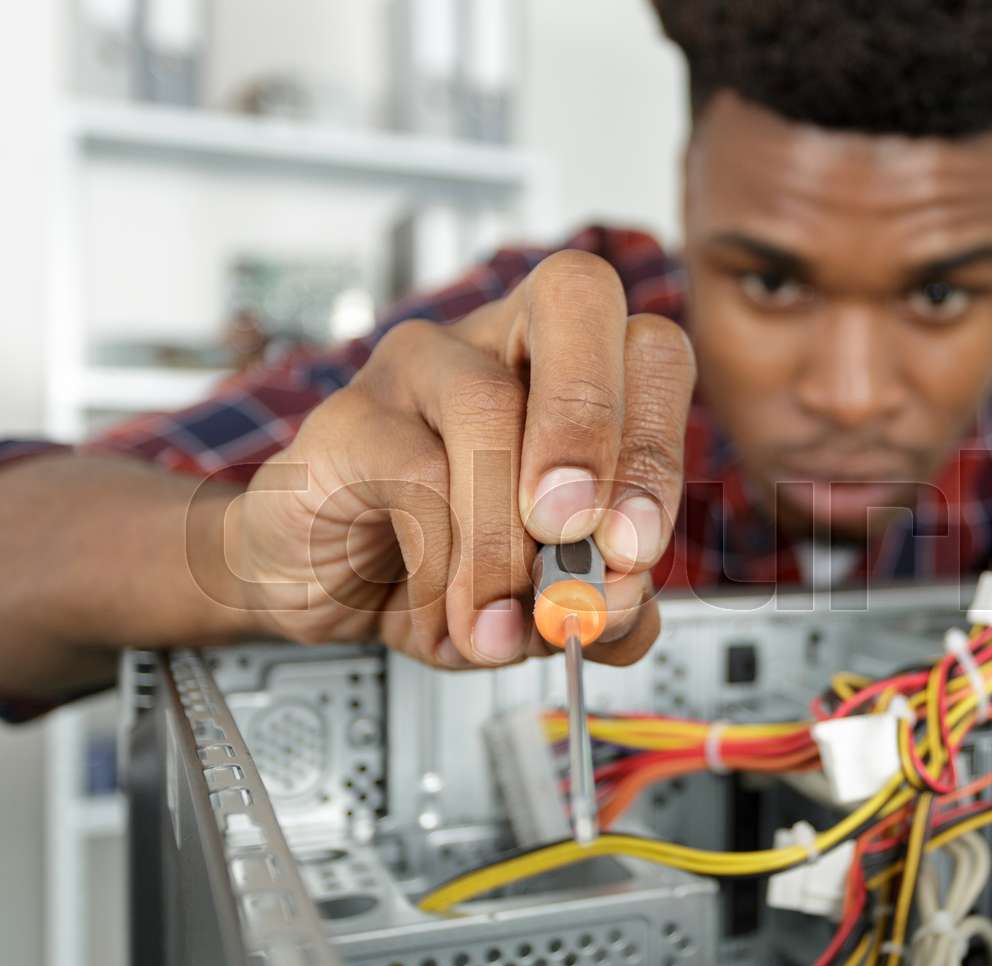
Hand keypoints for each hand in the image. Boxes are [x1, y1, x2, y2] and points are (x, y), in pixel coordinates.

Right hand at [227, 250, 694, 667]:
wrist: (319, 584)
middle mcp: (502, 341)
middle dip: (593, 429)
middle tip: (579, 537)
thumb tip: (627, 609)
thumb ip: (603, 602)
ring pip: (488, 407)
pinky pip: (413, 473)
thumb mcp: (545, 599)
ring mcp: (419, 364)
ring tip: (502, 626)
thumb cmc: (444, 566)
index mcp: (575, 370)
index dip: (658, 447)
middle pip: (575, 297)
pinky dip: (443, 563)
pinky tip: (445, 616)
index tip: (637, 550)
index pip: (651, 351)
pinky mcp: (348, 415)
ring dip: (505, 538)